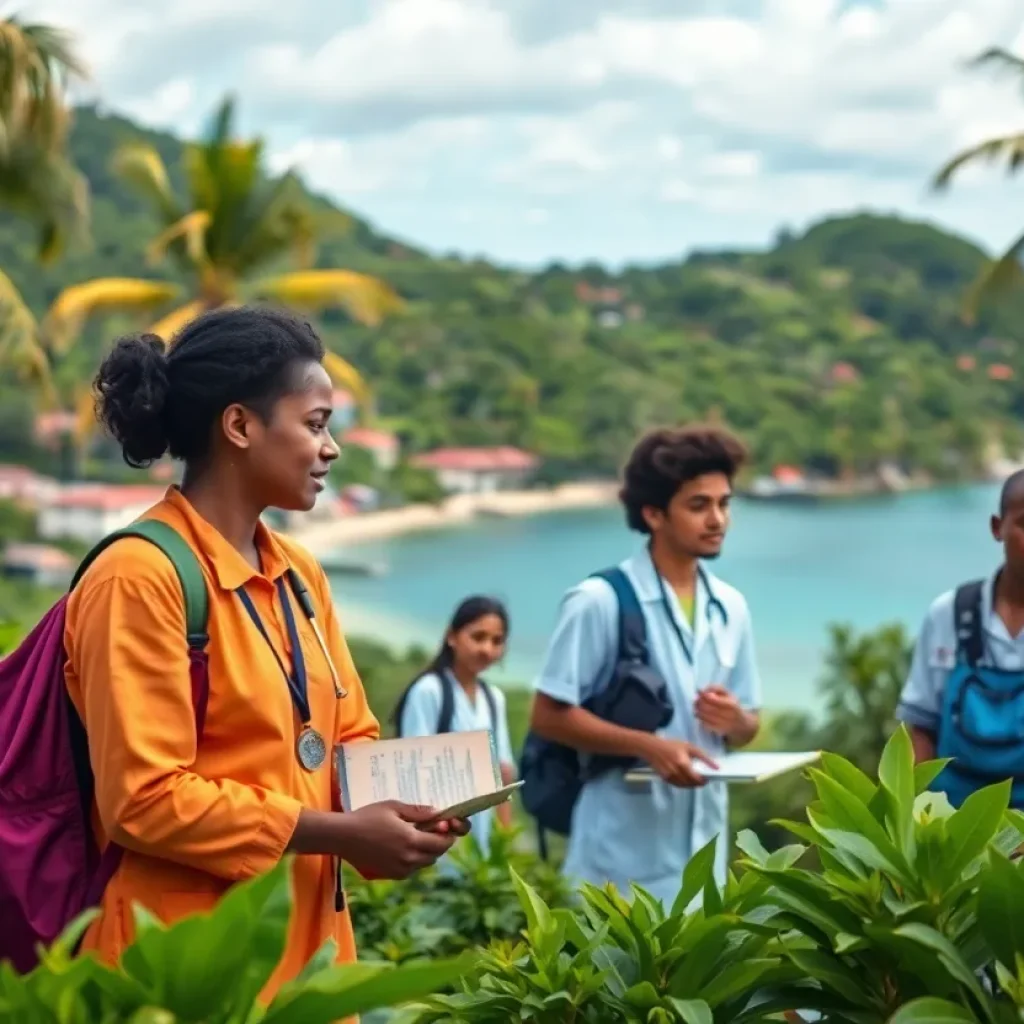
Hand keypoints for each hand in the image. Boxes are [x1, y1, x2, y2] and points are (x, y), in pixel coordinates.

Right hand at [338, 801, 463, 878]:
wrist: (342, 837)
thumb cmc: (368, 817)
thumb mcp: (394, 807)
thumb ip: (418, 812)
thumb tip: (439, 813)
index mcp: (411, 841)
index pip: (442, 844)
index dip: (448, 835)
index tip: (445, 826)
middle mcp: (408, 859)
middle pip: (436, 855)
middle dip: (439, 843)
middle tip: (432, 829)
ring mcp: (399, 870)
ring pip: (424, 863)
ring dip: (427, 852)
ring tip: (416, 836)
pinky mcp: (391, 875)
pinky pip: (411, 869)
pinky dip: (414, 859)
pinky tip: (403, 846)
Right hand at [641, 735, 716, 787]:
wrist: (652, 748)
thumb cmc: (672, 745)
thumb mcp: (689, 747)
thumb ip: (704, 757)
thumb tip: (717, 767)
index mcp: (683, 763)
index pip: (697, 779)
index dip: (704, 780)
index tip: (707, 778)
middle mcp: (676, 772)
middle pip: (691, 784)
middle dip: (698, 783)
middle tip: (702, 778)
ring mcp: (670, 777)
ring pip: (685, 786)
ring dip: (691, 784)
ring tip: (694, 778)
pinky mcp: (665, 779)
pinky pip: (678, 785)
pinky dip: (683, 784)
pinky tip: (685, 777)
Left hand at [694, 685, 743, 736]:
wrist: (740, 723)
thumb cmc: (731, 704)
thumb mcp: (727, 693)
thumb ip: (715, 688)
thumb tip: (702, 690)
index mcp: (732, 705)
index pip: (715, 700)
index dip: (705, 696)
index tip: (701, 693)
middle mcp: (729, 716)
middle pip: (709, 709)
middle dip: (699, 703)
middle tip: (696, 700)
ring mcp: (724, 725)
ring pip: (706, 717)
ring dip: (698, 710)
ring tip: (696, 706)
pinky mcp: (718, 731)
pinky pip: (705, 724)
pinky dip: (700, 718)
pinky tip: (699, 714)